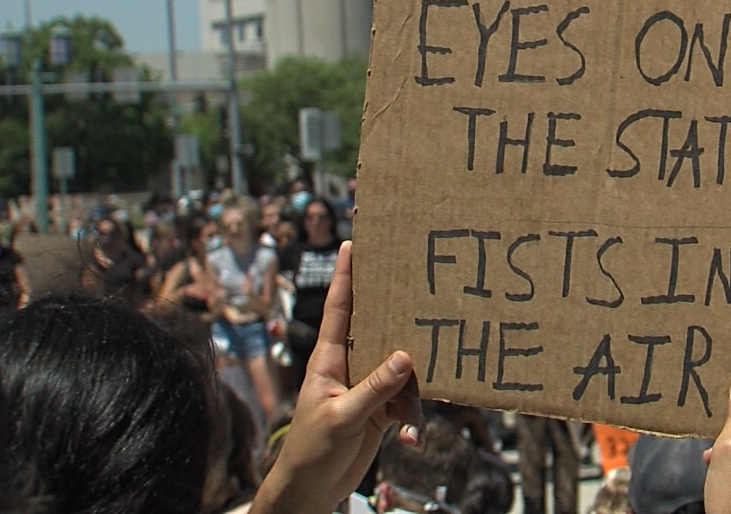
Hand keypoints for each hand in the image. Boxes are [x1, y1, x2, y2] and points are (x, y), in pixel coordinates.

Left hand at [251, 242, 423, 513]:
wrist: (311, 490)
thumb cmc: (311, 449)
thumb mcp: (341, 418)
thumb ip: (374, 389)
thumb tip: (405, 356)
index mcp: (329, 359)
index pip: (338, 310)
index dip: (345, 276)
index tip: (352, 242)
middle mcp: (351, 365)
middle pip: (378, 329)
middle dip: (398, 313)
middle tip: (419, 285)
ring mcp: (368, 386)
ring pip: (402, 370)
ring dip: (413, 391)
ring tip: (411, 415)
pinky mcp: (382, 409)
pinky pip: (408, 404)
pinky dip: (413, 421)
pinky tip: (410, 440)